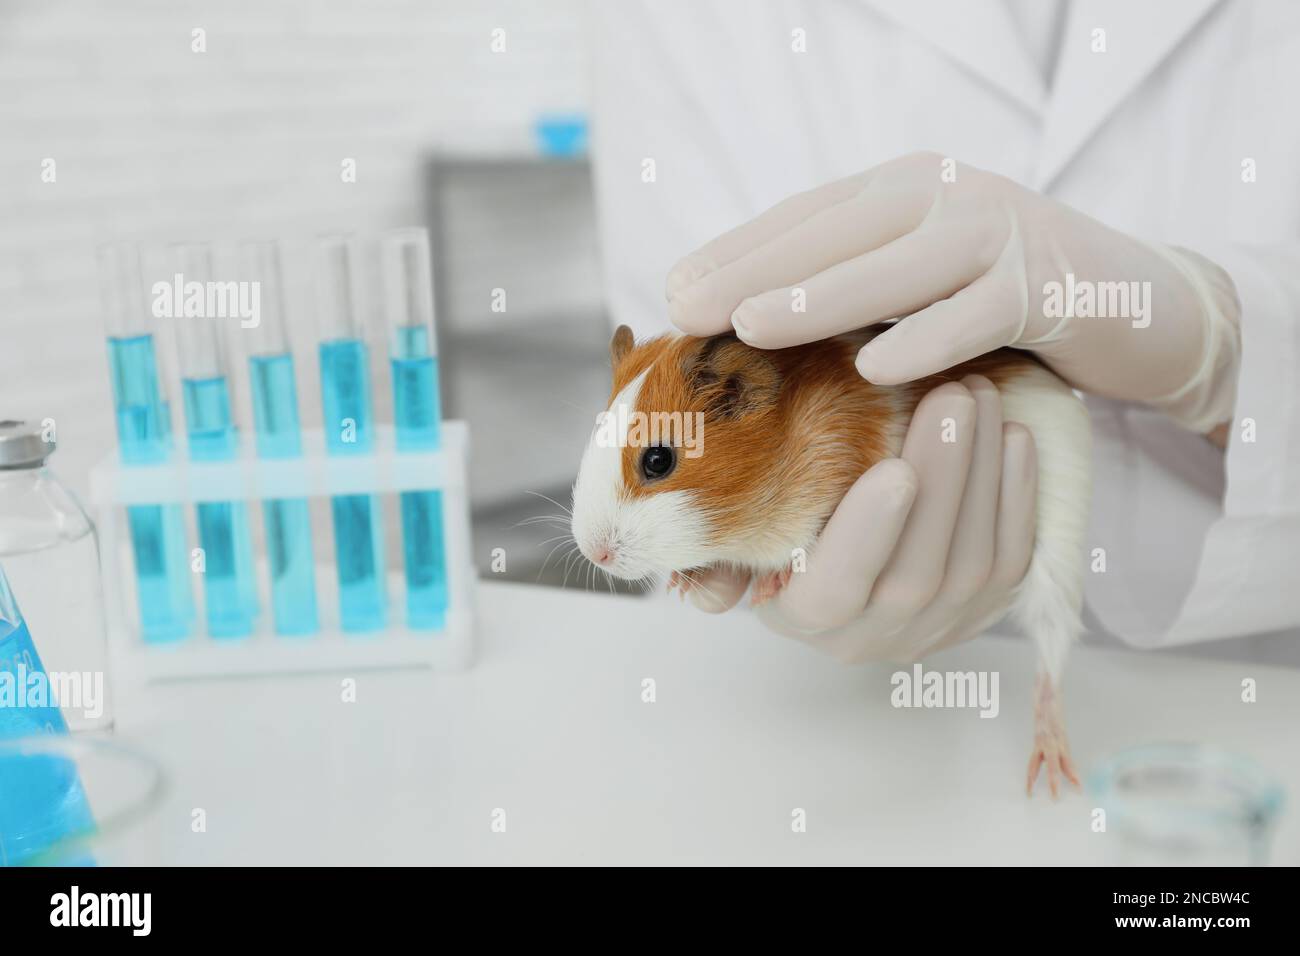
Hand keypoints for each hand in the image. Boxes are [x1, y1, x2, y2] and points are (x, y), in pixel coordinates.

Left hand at [667, 152, 1239, 431]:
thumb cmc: (1002, 297)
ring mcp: (999, 234)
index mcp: (904, 189)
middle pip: (838, 230)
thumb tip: (747, 318)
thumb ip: (849, 283)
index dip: (737, 250)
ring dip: (821, 297)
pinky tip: (874, 368)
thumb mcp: (917, 278)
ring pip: (899, 265)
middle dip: (755, 270)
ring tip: (752, 327)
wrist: (1138, 300)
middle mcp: (945, 195)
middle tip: (686, 309)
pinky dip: (928, 339)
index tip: (672, 290)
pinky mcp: (1048, 286)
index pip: (806, 216)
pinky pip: (980, 313)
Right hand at [687, 376, 1036, 662]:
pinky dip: (1015, 496)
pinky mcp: (985, 608)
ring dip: (981, 472)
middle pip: (918, 571)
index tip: (893, 469)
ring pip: (973, 562)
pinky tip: (1012, 435)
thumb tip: (695, 559)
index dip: (868, 537)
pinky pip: (1012, 559)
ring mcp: (934, 627)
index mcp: (804, 616)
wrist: (843, 549)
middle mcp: (872, 635)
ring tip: (979, 392)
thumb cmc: (782, 508)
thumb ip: (719, 536)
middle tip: (952, 393)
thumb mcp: (740, 526)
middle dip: (943, 477)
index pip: (837, 591)